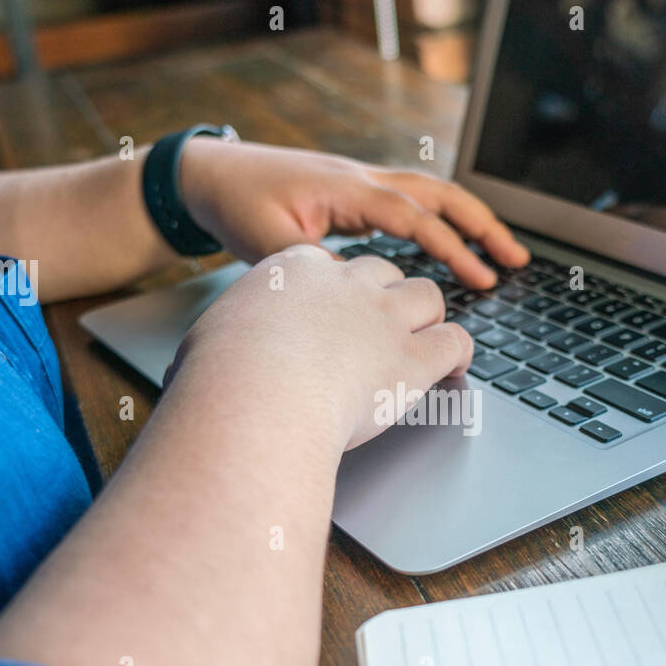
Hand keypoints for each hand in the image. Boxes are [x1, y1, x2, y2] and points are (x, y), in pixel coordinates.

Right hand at [169, 244, 472, 450]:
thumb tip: (204, 368)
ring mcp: (385, 317)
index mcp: (296, 269)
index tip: (337, 313)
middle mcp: (348, 283)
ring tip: (428, 341)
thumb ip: (229, 341)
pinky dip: (461, 354)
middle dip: (388, 299)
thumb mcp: (213, 338)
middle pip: (386, 274)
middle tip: (385, 328)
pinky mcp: (414, 358)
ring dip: (430, 318)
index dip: (340, 293)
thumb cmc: (220, 377)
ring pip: (430, 296)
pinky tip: (457, 369)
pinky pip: (457, 341)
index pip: (334, 268)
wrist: (253, 397)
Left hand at [178, 140, 528, 289]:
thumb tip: (356, 301)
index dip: (451, 248)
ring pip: (431, 193)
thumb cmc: (237, 204)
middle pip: (440, 194)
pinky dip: (440, 220)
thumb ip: (316, 270)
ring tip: (501, 252)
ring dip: (469, 220)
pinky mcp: (356, 193)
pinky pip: (411, 202)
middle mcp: (362, 178)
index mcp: (346, 189)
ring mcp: (362, 181)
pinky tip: (452, 246)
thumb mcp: (268, 245)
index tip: (482, 278)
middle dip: (482, 225)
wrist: (211, 175)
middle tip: (517, 258)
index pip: (415, 217)